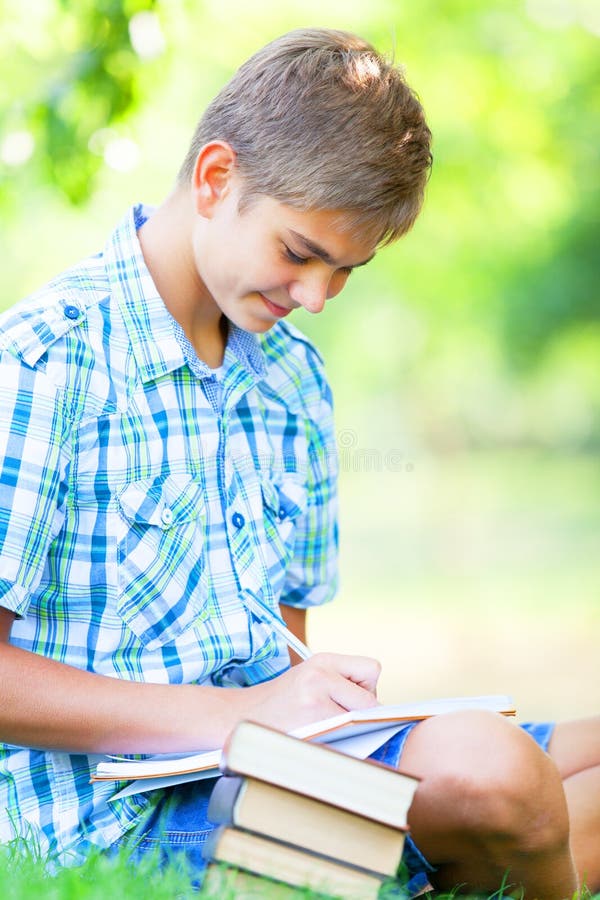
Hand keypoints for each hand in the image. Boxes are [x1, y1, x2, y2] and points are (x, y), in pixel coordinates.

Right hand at [230, 652, 380, 734]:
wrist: (240, 718)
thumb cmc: (282, 703)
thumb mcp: (310, 677)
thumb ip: (342, 684)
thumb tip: (382, 710)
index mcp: (323, 660)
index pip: (372, 669)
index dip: (368, 688)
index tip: (353, 700)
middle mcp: (320, 675)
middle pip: (371, 699)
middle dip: (362, 712)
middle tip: (336, 717)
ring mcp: (314, 701)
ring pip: (360, 722)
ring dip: (350, 730)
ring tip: (323, 727)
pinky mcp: (309, 726)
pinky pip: (344, 739)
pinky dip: (339, 744)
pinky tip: (319, 739)